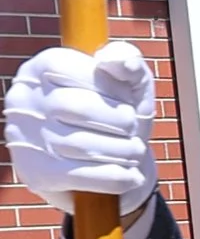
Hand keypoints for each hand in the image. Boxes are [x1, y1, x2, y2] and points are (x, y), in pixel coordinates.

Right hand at [5, 41, 159, 214]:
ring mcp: (25, 137)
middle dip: (120, 121)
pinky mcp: (35, 173)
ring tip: (135, 151)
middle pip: (79, 108)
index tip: (129, 102)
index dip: (116, 90)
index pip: (82, 72)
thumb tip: (122, 61)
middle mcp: (24, 98)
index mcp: (42, 67)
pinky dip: (116, 177)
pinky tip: (131, 176)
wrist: (104, 172)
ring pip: (81, 144)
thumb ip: (130, 64)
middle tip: (134, 129)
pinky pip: (81, 176)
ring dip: (122, 151)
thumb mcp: (129, 86)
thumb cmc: (115, 116)